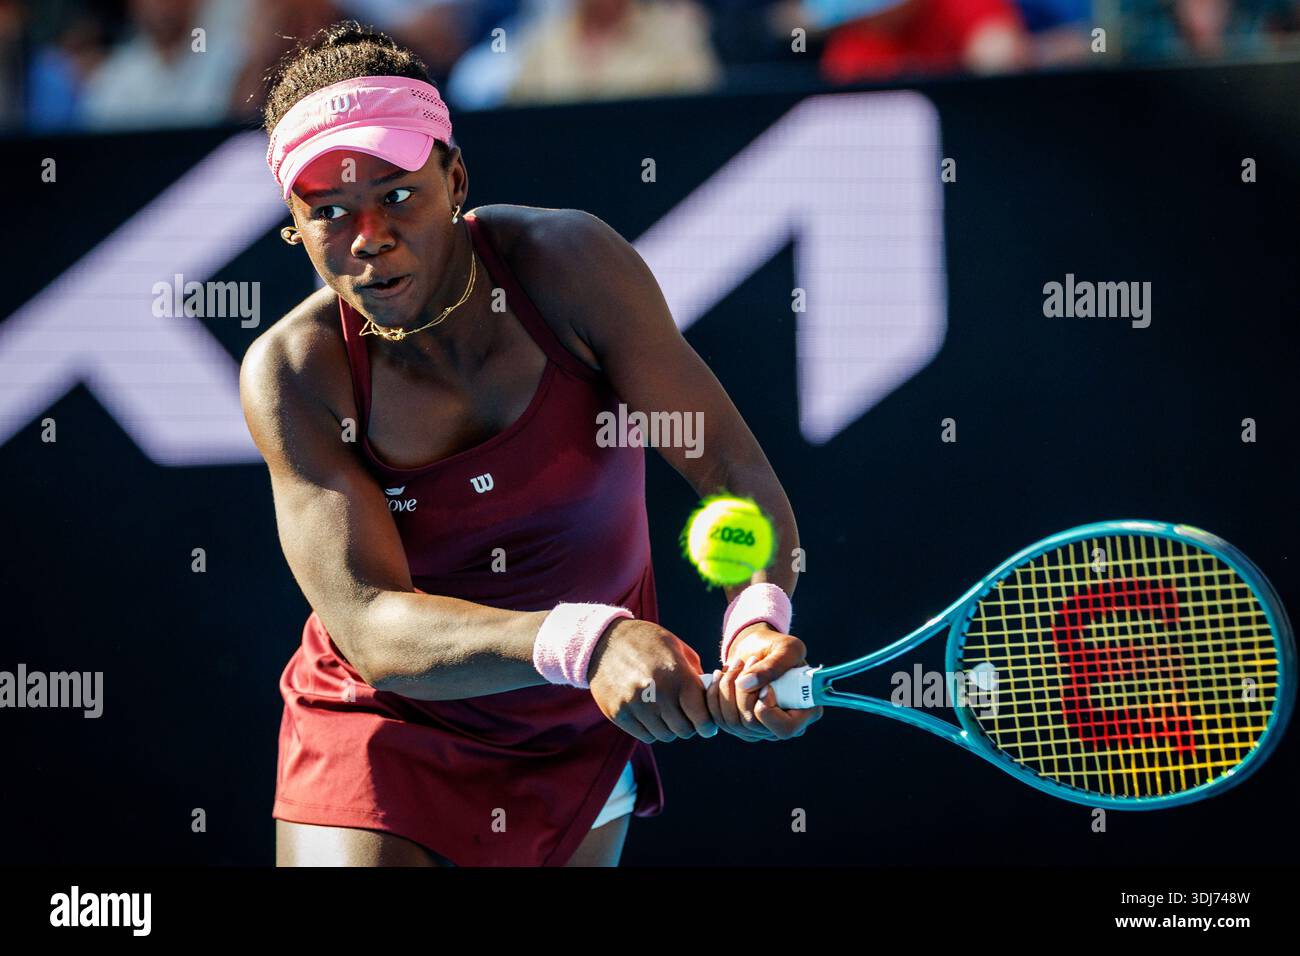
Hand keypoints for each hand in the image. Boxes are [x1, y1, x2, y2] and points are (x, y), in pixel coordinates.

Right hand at [587, 618, 718, 743]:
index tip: (707, 726)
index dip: (707, 725)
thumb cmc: (648, 642)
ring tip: (665, 712)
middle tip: (685, 717)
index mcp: (677, 675)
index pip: (701, 717)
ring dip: (669, 728)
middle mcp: (657, 692)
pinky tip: (650, 714)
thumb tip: (710, 700)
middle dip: (688, 726)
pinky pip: (645, 735)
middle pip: (683, 730)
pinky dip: (651, 729)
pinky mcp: (618, 713)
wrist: (604, 641)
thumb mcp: (677, 648)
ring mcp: (635, 705)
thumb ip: (696, 675)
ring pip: (664, 735)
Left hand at [704, 624, 822, 741]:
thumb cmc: (778, 647)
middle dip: (742, 692)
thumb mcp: (786, 648)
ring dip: (727, 689)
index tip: (764, 685)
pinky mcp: (738, 725)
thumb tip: (745, 684)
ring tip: (736, 664)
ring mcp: (759, 730)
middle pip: (752, 725)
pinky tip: (720, 675)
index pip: (785, 729)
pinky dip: (715, 694)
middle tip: (746, 662)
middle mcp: (781, 726)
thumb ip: (772, 665)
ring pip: (732, 723)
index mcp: (805, 712)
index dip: (768, 709)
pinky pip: (718, 719)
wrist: (758, 649)